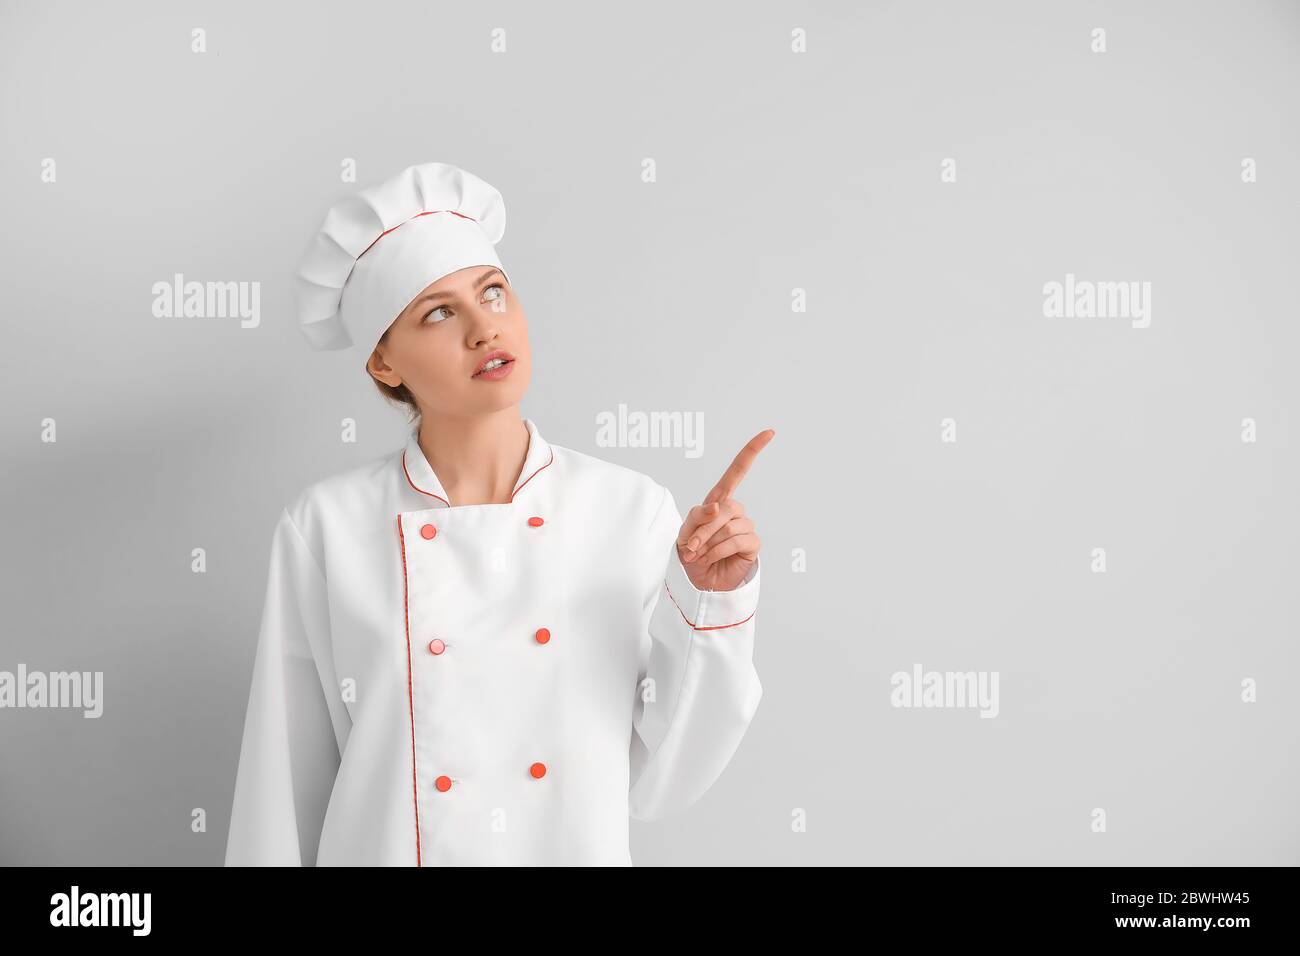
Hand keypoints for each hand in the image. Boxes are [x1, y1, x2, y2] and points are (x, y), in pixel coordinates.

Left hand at [678, 429, 773, 590]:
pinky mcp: (752, 545)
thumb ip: (698, 515)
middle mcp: (735, 511)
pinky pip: (738, 541)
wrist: (698, 581)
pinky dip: (720, 551)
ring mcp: (745, 527)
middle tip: (690, 547)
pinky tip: (712, 559)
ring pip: (730, 526)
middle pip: (724, 508)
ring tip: (699, 555)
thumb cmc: (691, 553)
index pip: (737, 471)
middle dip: (704, 529)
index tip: (769, 433)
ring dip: (709, 543)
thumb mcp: (685, 531)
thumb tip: (718, 506)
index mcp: (719, 501)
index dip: (752, 451)